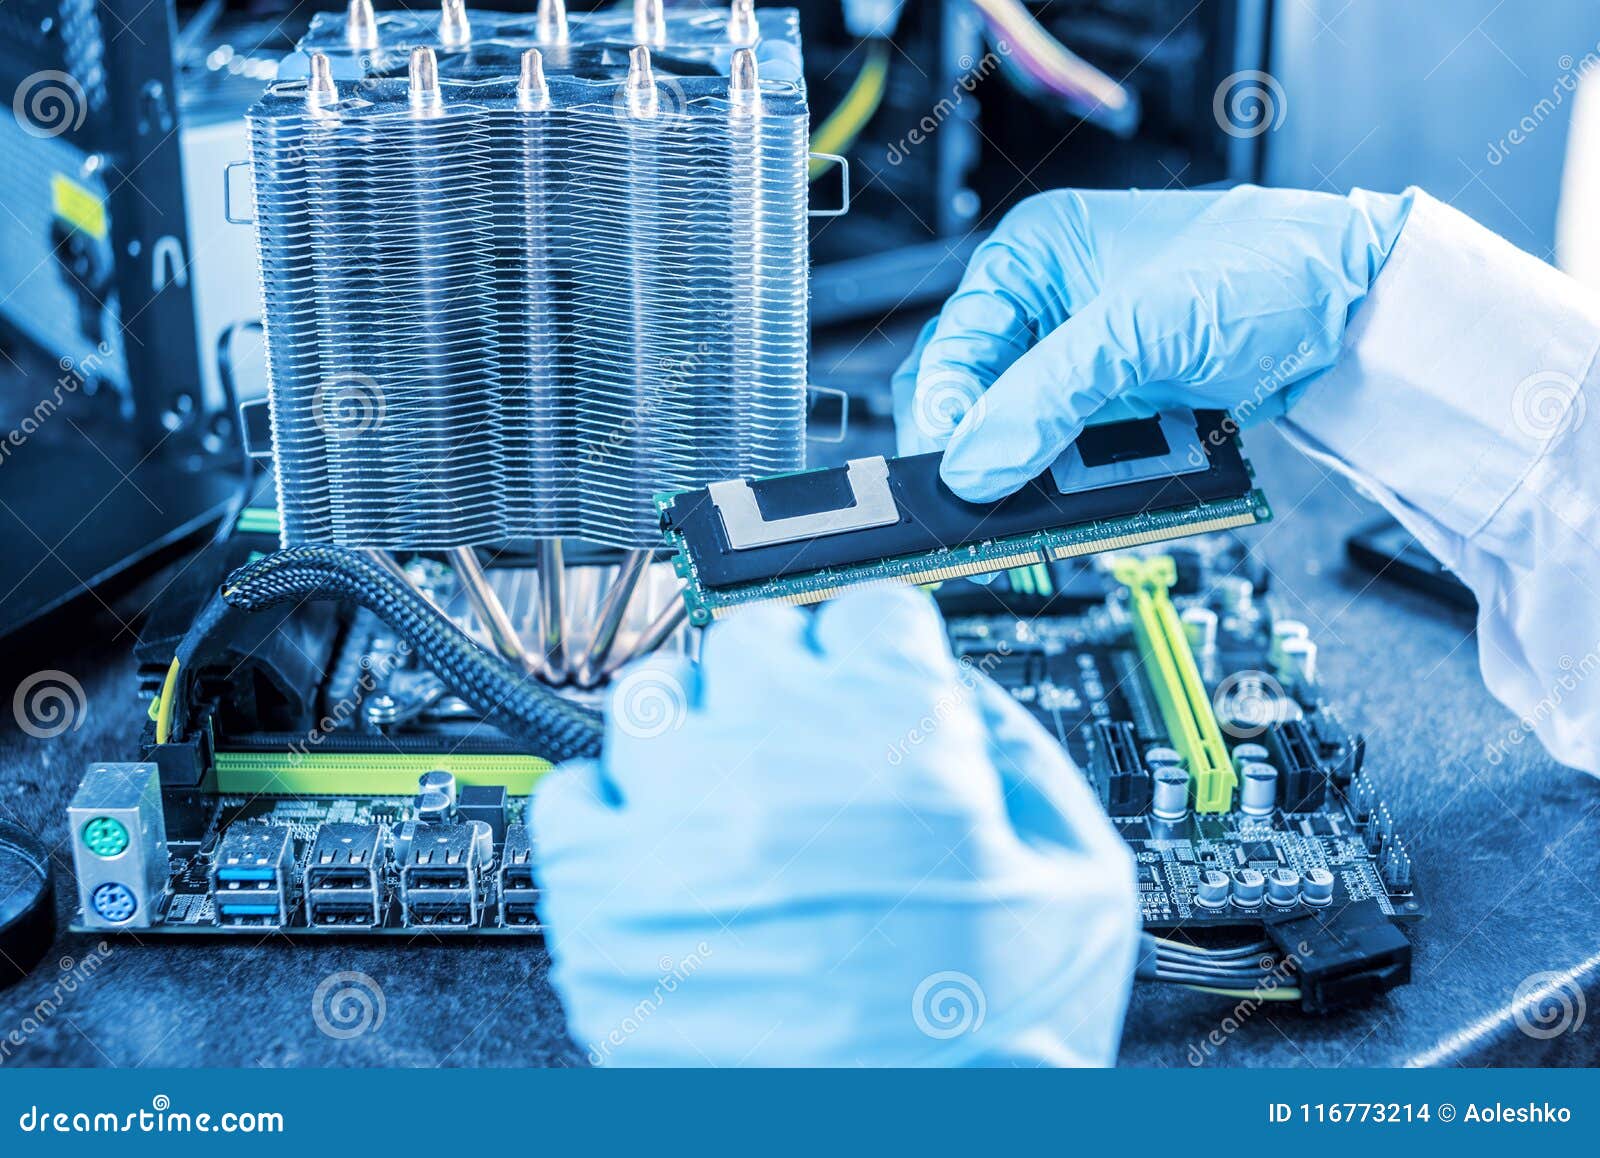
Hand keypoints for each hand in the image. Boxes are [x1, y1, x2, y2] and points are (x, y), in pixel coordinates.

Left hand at [532, 589, 1137, 1066]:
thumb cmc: (993, 1055)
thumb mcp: (1080, 878)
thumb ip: (1016, 749)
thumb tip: (949, 692)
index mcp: (898, 736)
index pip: (867, 609)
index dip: (883, 655)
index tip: (879, 684)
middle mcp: (770, 759)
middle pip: (751, 636)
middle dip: (788, 685)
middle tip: (812, 754)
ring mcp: (673, 827)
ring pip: (651, 695)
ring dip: (697, 733)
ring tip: (736, 801)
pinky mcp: (598, 905)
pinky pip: (571, 794)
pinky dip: (612, 811)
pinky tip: (666, 852)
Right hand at [893, 185, 1413, 500]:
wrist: (1360, 310)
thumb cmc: (1268, 271)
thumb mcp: (1140, 331)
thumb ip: (1046, 398)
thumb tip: (972, 464)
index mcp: (1030, 256)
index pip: (949, 348)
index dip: (946, 418)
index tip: (956, 479)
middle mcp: (1045, 305)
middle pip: (971, 397)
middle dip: (985, 451)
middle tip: (990, 507)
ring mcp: (1081, 360)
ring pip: (1017, 437)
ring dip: (1036, 475)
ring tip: (1059, 502)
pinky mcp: (1115, 406)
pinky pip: (1069, 458)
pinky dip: (1081, 485)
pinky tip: (1101, 494)